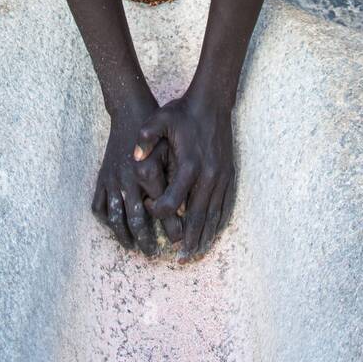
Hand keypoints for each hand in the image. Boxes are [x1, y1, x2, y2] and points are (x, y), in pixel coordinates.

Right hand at [91, 103, 181, 254]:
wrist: (131, 109)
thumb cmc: (159, 130)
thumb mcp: (172, 149)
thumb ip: (177, 177)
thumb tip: (187, 207)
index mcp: (149, 172)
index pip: (163, 210)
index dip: (172, 228)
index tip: (180, 239)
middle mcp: (128, 179)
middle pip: (137, 221)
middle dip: (146, 241)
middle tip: (153, 253)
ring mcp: (112, 179)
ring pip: (116, 218)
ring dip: (125, 236)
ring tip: (133, 247)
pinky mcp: (102, 177)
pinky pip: (99, 205)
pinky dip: (105, 219)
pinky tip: (115, 226)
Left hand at [133, 93, 235, 262]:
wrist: (213, 102)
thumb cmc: (183, 113)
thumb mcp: (159, 119)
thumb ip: (145, 138)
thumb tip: (133, 157)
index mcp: (188, 165)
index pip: (173, 201)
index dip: (159, 211)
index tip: (149, 209)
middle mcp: (208, 175)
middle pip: (197, 217)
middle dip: (187, 240)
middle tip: (179, 259)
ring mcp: (221, 177)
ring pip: (214, 216)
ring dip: (204, 237)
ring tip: (195, 254)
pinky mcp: (229, 175)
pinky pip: (225, 206)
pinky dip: (218, 223)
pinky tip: (211, 234)